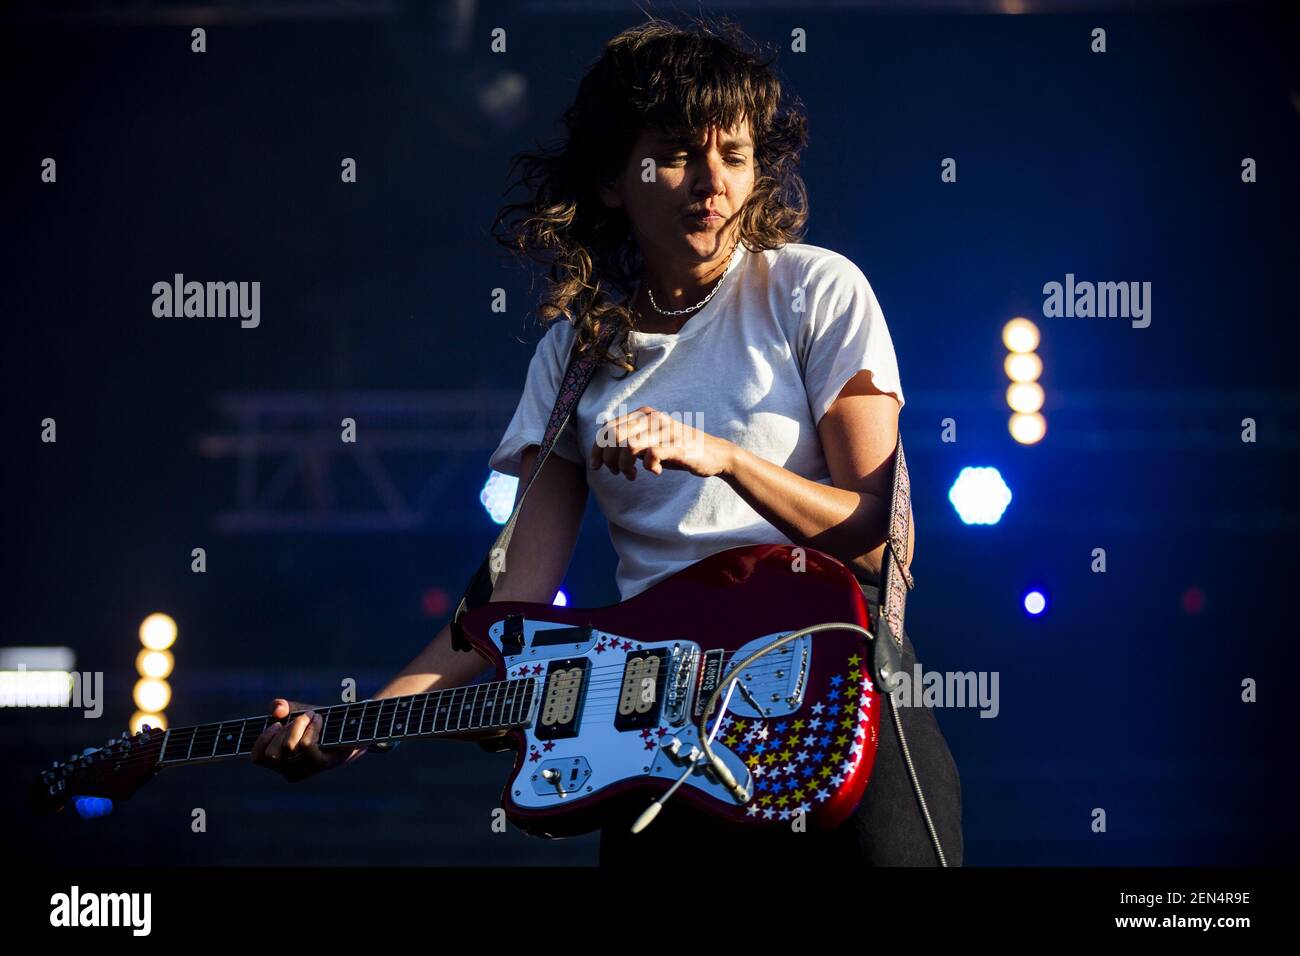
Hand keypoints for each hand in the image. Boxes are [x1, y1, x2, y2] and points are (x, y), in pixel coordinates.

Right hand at [250, 698, 363, 782]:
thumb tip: (276, 709)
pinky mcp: (320, 764)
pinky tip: (319, 720)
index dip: (263, 738)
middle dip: (285, 728)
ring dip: (299, 724)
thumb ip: (283, 708)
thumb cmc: (320, 721)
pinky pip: (305, 745)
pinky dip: (311, 727)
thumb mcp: (297, 711)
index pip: (257, 757)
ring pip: (288, 747)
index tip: (277, 723)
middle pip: (272, 752)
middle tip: (302, 717)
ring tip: (312, 716)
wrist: (350, 726)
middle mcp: (290, 770)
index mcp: (279, 761)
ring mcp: (305, 769)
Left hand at [589, 405, 734, 479]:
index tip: (596, 466)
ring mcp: (666, 430)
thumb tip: (602, 441)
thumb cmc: (678, 448)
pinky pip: (651, 455)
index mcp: (644, 414)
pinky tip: (655, 472)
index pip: (609, 428)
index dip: (597, 449)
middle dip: (609, 459)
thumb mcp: (650, 439)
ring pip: (629, 446)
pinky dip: (648, 467)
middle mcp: (653, 418)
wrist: (714, 453)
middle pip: (614, 437)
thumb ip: (630, 438)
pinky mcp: (678, 446)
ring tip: (632, 476)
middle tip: (617, 473)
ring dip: (625, 466)